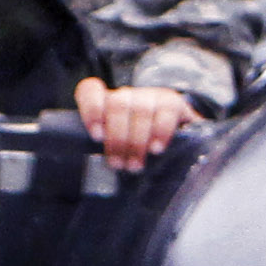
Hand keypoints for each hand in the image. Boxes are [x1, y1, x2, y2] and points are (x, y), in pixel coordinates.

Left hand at [73, 76, 195, 174]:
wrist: (175, 143)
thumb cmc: (136, 149)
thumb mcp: (117, 149)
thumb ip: (105, 152)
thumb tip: (98, 174)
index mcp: (105, 103)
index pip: (90, 91)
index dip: (91, 110)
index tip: (96, 136)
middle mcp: (126, 96)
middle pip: (117, 105)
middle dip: (117, 138)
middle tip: (118, 164)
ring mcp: (150, 96)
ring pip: (141, 109)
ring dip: (137, 141)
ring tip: (136, 165)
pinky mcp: (172, 102)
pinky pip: (166, 112)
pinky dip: (160, 132)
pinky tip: (156, 149)